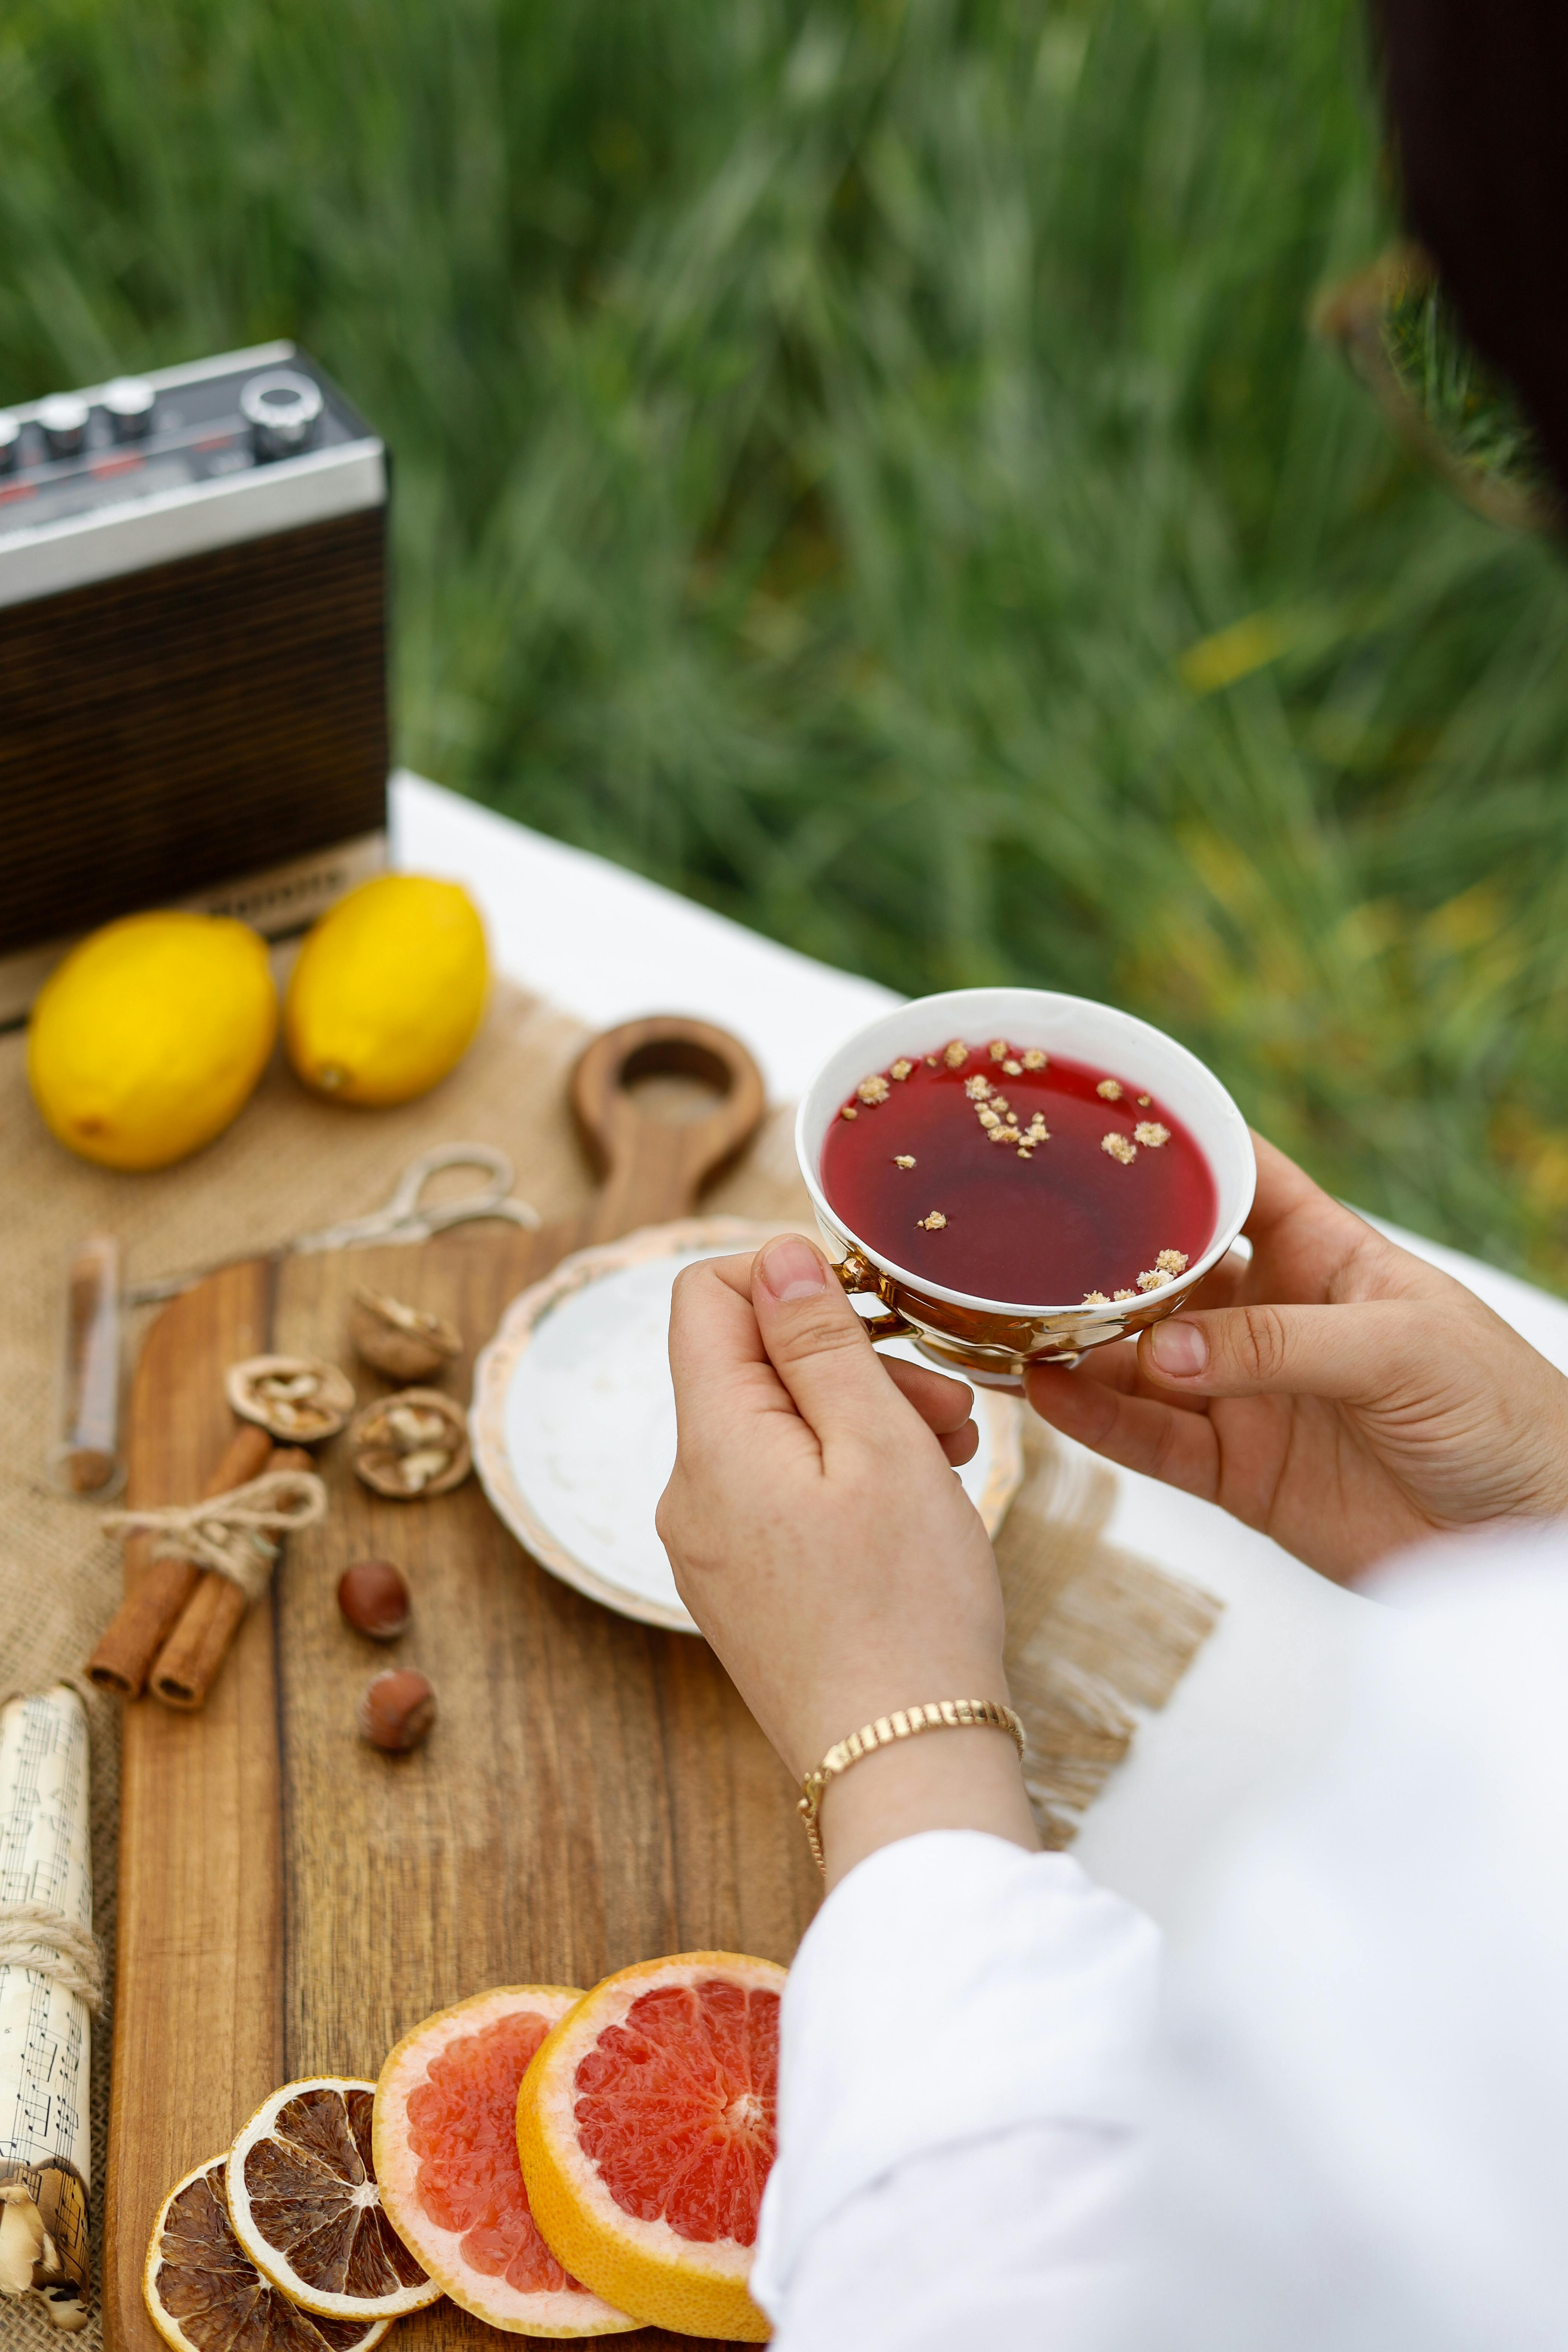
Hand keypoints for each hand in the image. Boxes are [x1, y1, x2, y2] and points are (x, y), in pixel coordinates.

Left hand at [658, 1234, 1038, 1885]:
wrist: (904, 1765)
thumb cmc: (907, 1607)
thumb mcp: (878, 1444)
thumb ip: (818, 1342)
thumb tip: (773, 1257)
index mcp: (709, 1446)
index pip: (702, 1299)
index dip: (786, 1280)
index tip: (876, 1309)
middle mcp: (687, 1495)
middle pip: (748, 1369)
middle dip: (849, 1361)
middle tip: (948, 1403)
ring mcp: (710, 1549)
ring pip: (776, 1434)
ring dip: (862, 1420)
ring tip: (948, 1456)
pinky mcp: (742, 1590)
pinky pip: (780, 1497)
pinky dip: (847, 1479)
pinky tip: (914, 1504)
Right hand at [1025, 1133, 1567, 1582]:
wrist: (1529, 1534)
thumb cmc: (1500, 1413)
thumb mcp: (1400, 1352)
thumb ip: (1280, 1345)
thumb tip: (1165, 1350)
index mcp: (1325, 1254)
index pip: (1236, 1181)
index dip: (1174, 1152)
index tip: (1094, 1121)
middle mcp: (1274, 1316)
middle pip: (1166, 1274)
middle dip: (1099, 1260)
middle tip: (1022, 1244)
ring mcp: (1249, 1395)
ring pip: (1141, 1361)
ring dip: (1079, 1345)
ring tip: (1009, 1325)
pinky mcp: (1239, 1474)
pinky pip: (1152, 1441)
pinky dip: (1097, 1421)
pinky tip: (1046, 1393)